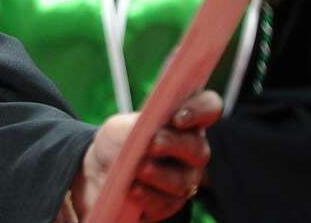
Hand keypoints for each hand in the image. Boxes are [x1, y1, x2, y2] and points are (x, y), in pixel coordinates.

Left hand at [74, 90, 220, 220]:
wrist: (101, 169)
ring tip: (137, 168)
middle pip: (197, 149)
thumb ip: (138, 126)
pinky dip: (147, 194)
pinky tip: (132, 189)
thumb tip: (150, 137)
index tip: (177, 118)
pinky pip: (165, 202)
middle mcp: (192, 150)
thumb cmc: (118, 140)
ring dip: (158, 173)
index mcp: (185, 121)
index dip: (200, 110)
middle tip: (152, 143)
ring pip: (182, 180)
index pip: (209, 107)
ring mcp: (185, 178)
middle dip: (173, 145)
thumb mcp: (122, 126)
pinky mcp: (170, 203)